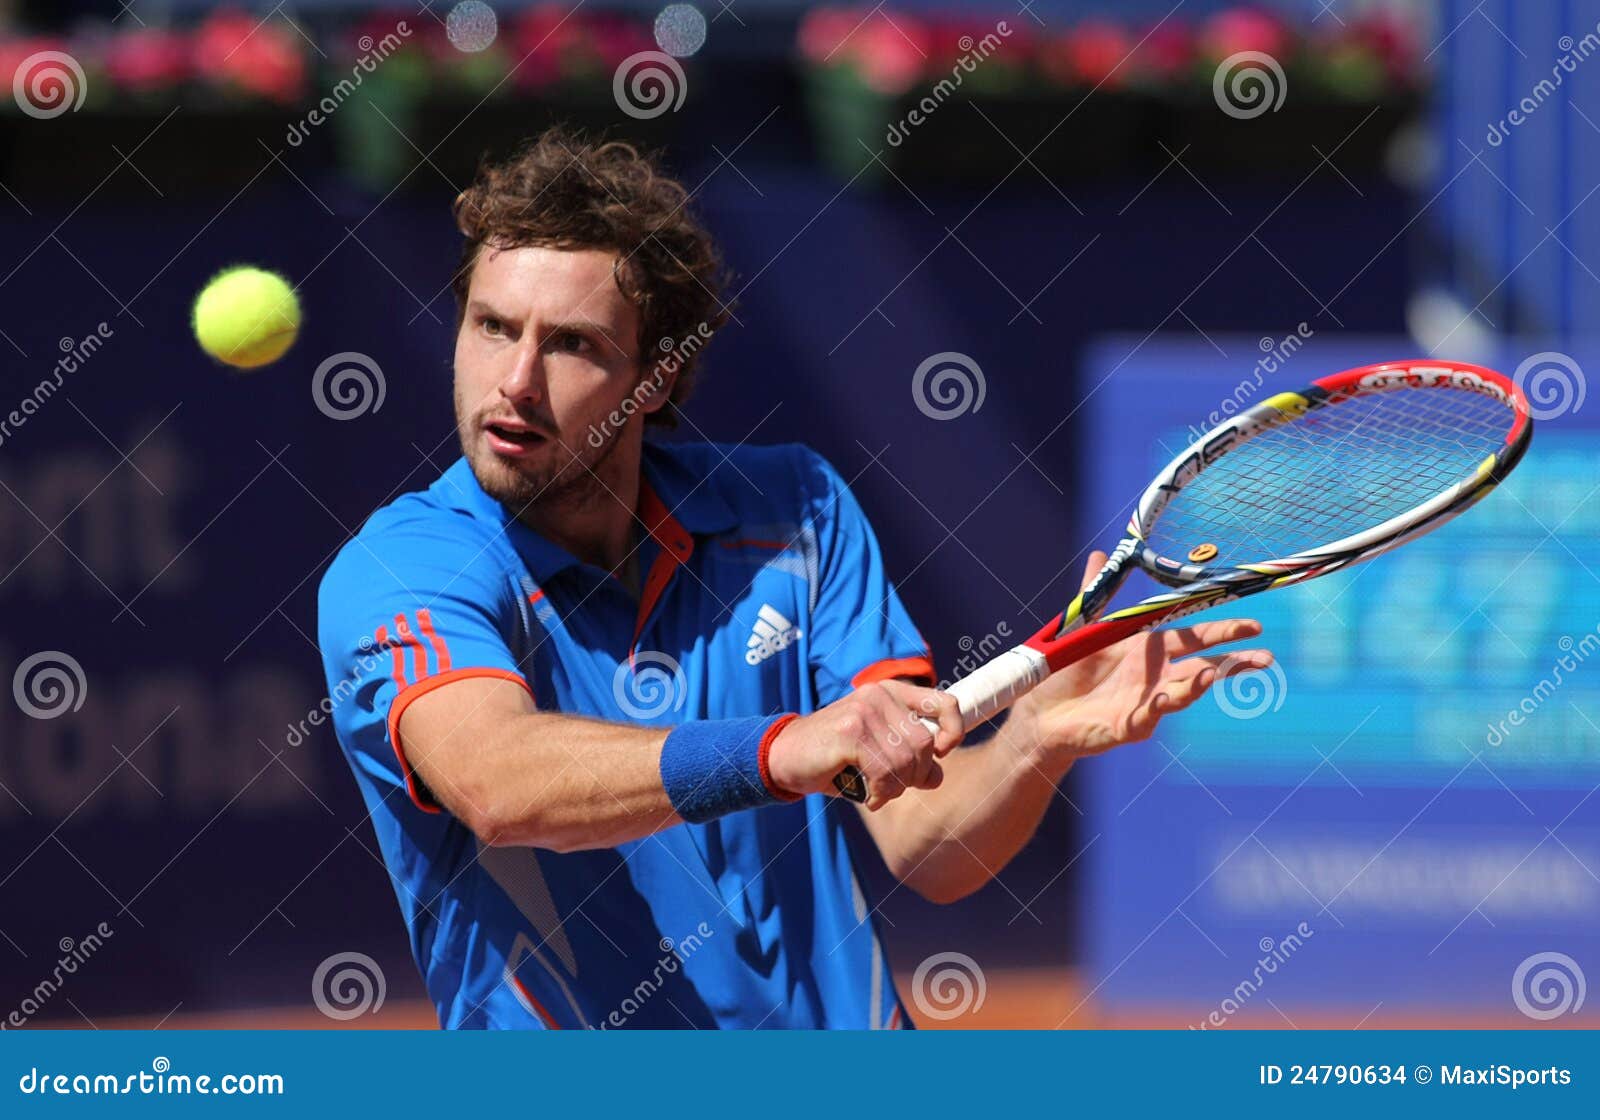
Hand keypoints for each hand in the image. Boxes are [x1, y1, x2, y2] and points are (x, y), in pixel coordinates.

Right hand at [766, 680, 963, 810]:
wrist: (784, 756)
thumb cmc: (834, 757)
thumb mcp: (877, 752)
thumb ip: (908, 756)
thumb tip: (936, 775)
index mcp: (891, 692)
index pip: (945, 704)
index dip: (953, 733)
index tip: (939, 756)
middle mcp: (880, 694)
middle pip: (925, 744)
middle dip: (914, 775)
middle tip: (892, 786)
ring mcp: (864, 710)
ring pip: (906, 761)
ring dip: (895, 788)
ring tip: (877, 792)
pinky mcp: (850, 732)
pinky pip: (885, 772)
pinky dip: (881, 794)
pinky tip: (868, 798)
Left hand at [1007, 550, 1274, 770]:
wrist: (1040, 711)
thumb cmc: (1065, 670)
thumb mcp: (1081, 626)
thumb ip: (1095, 592)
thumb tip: (1100, 553)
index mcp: (1148, 648)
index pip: (1193, 636)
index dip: (1223, 631)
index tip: (1254, 626)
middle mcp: (1155, 675)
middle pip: (1203, 665)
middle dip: (1233, 661)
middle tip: (1264, 656)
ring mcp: (1147, 701)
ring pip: (1182, 692)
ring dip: (1198, 684)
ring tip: (1211, 673)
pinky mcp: (1129, 725)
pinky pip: (1148, 715)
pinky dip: (1159, 706)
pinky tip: (1166, 697)